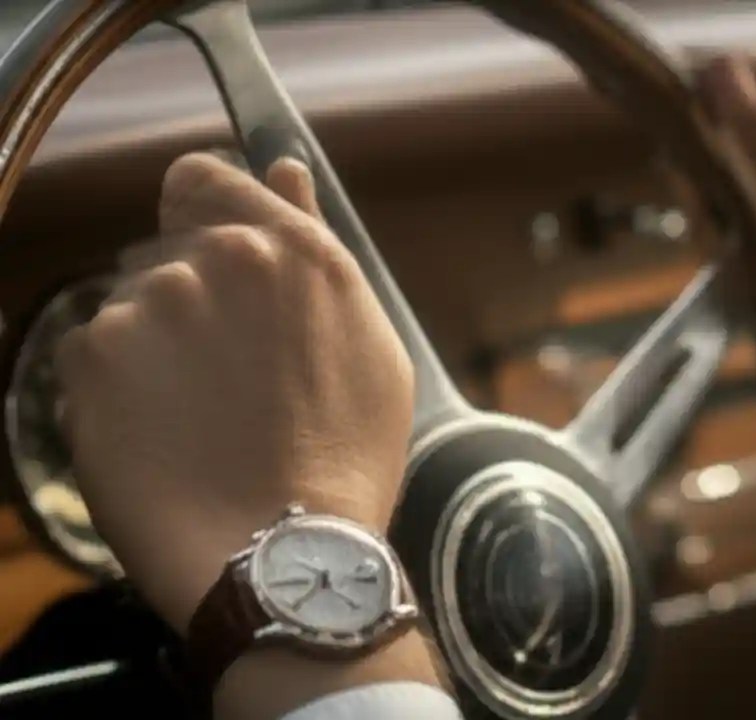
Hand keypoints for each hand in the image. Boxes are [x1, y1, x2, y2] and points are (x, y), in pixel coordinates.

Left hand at [55, 153, 413, 631]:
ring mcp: (149, 302)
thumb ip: (317, 243)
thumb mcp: (369, 344)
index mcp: (293, 250)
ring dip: (157, 348)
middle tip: (230, 381)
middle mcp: (218, 258)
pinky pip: (96, 355)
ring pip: (133, 306)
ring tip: (200, 420)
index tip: (211, 255)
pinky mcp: (92, 355)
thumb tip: (282, 167)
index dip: (201, 212)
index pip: (204, 177)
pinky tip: (164, 438)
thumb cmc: (343, 460)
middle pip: (166, 250)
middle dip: (191, 298)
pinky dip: (121, 391)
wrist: (281, 555)